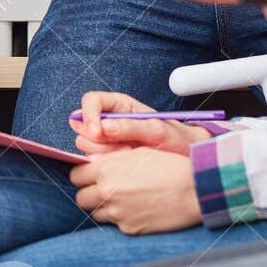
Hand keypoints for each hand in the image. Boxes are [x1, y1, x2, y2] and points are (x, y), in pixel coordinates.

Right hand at [70, 91, 211, 155]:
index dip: (89, 114)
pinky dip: (106, 166)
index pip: (90, 101)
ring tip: (130, 156)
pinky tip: (126, 165)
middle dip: (99, 140)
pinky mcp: (106, 157)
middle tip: (126, 148)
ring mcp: (106, 140)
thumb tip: (104, 127)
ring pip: (84, 145)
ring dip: (104, 154)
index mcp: (119, 105)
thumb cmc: (175, 138)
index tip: (98, 132)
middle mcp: (108, 120)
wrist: (184, 157)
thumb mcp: (157, 129)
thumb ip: (131, 126)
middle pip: (82, 125)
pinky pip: (92, 161)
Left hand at [70, 147, 200, 234]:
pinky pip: (116, 225)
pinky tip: (139, 209)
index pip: (76, 176)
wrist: (194, 189)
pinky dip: (123, 218)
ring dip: (104, 208)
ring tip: (123, 200)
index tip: (92, 176)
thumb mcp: (137, 153)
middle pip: (81, 198)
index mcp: (106, 170)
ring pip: (96, 214)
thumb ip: (111, 159)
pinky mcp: (129, 229)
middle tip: (105, 190)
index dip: (84, 176)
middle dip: (90, 193)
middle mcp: (107, 192)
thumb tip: (93, 164)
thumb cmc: (168, 165)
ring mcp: (117, 213)